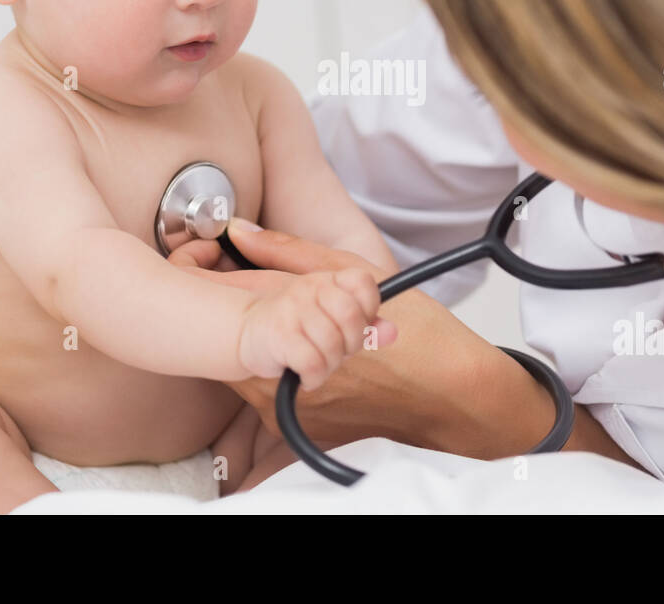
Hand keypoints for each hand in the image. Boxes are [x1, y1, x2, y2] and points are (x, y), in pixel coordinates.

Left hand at [170, 221, 517, 452]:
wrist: (457, 396)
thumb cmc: (418, 335)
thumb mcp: (355, 274)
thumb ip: (289, 252)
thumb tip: (239, 230)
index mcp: (286, 337)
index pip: (215, 311)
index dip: (207, 285)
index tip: (207, 267)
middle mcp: (280, 381)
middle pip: (230, 343)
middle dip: (240, 316)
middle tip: (260, 296)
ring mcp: (289, 412)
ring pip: (251, 369)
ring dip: (263, 345)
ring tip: (296, 324)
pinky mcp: (304, 433)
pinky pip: (275, 397)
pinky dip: (286, 371)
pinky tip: (315, 355)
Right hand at [236, 268, 389, 390]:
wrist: (244, 332)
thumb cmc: (296, 326)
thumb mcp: (333, 317)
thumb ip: (366, 321)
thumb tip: (392, 332)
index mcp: (325, 278)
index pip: (364, 284)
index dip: (368, 310)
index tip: (355, 327)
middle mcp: (308, 288)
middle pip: (353, 318)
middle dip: (350, 344)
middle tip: (335, 351)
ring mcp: (293, 309)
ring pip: (334, 345)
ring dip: (329, 365)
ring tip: (317, 364)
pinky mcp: (280, 334)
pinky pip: (314, 363)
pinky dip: (314, 377)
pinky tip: (306, 376)